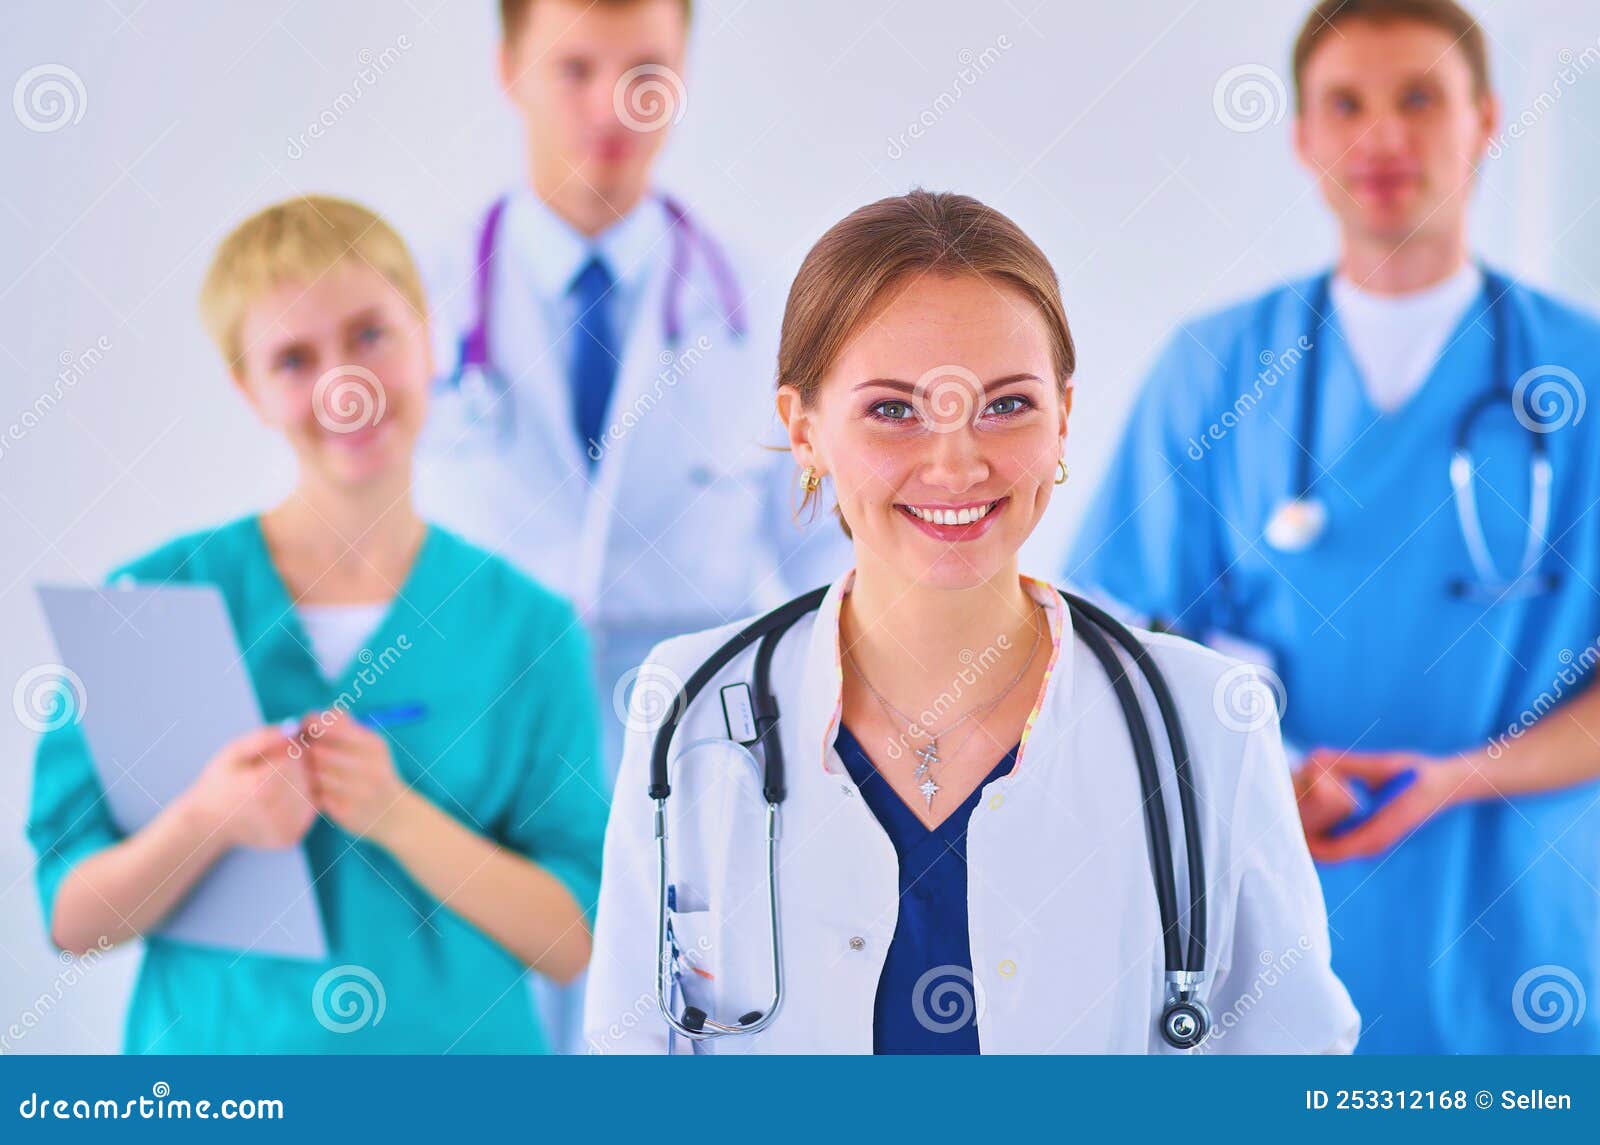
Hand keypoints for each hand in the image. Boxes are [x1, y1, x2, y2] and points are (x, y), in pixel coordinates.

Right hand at [183, 724, 316, 849]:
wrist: (208, 821)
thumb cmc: (222, 780)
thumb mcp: (233, 751)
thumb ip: (263, 737)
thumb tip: (295, 726)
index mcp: (257, 785)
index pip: (297, 757)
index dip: (293, 748)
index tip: (282, 749)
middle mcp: (272, 810)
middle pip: (308, 776)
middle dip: (302, 765)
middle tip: (282, 765)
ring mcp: (282, 828)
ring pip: (314, 793)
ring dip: (306, 783)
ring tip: (281, 782)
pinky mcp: (289, 838)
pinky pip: (312, 810)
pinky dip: (305, 799)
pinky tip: (287, 797)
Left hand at [304, 708, 411, 842]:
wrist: (395, 814)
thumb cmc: (375, 772)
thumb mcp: (371, 745)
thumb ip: (346, 726)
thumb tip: (319, 712)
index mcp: (374, 745)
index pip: (331, 726)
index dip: (312, 724)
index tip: (305, 727)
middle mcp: (370, 767)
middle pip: (319, 751)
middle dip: (310, 751)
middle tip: (310, 753)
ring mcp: (359, 792)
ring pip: (316, 775)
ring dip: (313, 774)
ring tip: (320, 774)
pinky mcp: (347, 813)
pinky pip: (318, 796)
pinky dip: (317, 792)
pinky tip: (325, 791)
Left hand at [1296, 748, 1472, 863]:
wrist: (1449, 784)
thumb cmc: (1419, 774)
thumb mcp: (1385, 765)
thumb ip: (1351, 763)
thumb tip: (1317, 758)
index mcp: (1376, 834)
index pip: (1330, 851)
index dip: (1304, 841)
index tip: (1285, 822)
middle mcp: (1372, 843)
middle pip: (1326, 852)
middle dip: (1302, 836)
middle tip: (1282, 812)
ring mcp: (1372, 840)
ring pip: (1331, 847)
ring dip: (1311, 833)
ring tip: (1292, 808)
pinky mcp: (1372, 833)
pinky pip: (1340, 838)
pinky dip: (1322, 828)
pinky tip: (1310, 808)